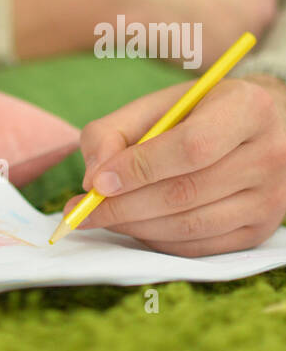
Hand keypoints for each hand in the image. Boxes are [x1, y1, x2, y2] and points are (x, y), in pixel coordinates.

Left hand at [61, 74, 285, 255]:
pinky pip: (200, 246)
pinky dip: (158, 241)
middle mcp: (269, 155)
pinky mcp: (261, 231)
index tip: (98, 182)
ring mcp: (270, 199)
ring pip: (191, 225)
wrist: (267, 127)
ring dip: (136, 227)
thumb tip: (92, 177)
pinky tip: (133, 227)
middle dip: (125, 206)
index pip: (191, 147)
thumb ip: (116, 130)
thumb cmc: (203, 111)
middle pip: (187, 192)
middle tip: (83, 211)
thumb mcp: (161, 103)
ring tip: (101, 219)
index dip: (140, 168)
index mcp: (248, 109)